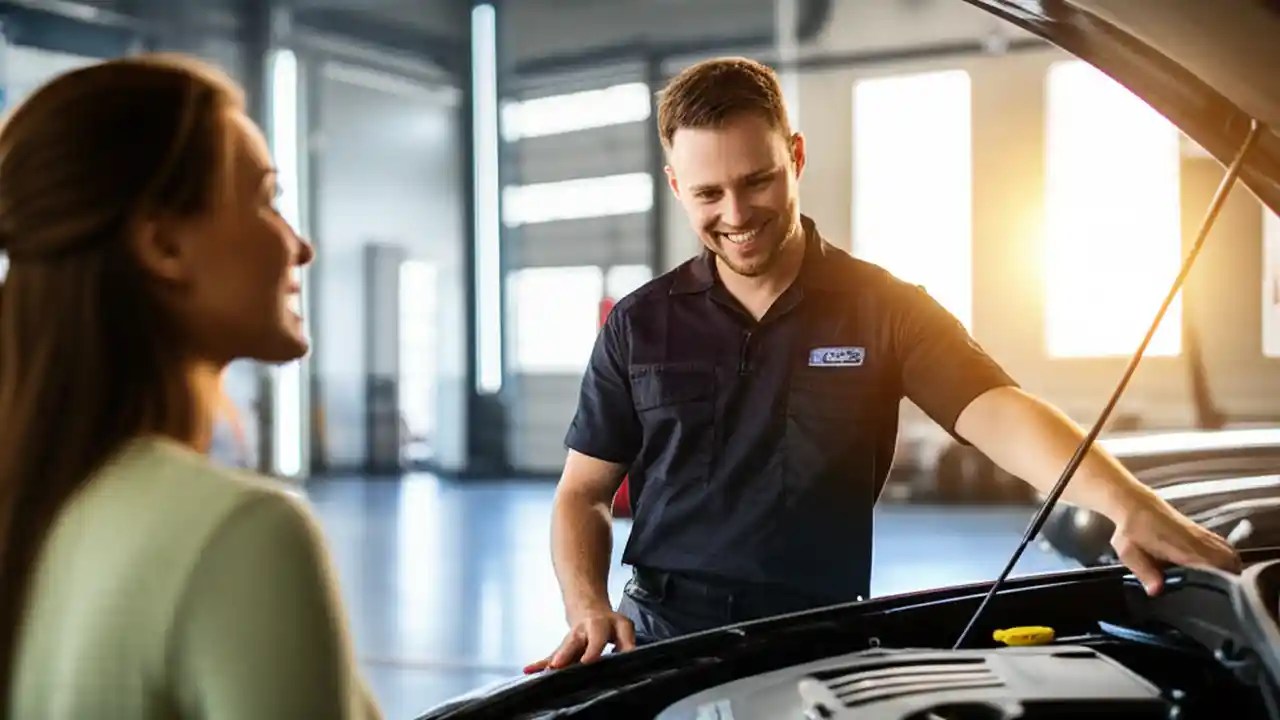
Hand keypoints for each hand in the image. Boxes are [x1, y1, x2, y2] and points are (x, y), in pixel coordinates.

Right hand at [523, 609, 635, 673]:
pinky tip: (528, 670)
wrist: (590, 610)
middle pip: (571, 643)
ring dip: (550, 662)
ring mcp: (568, 641)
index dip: (591, 649)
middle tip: (556, 665)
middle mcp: (580, 632)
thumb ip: (628, 642)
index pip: (595, 638)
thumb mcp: (623, 627)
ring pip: (559, 651)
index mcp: (598, 626)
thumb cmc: (610, 624)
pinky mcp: (561, 650)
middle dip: (564, 654)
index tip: (587, 661)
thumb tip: (632, 657)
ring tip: (542, 672)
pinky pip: (550, 657)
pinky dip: (539, 664)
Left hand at [1109, 490, 1241, 594]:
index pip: (1213, 567)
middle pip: (1228, 561)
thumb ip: (1144, 572)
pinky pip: (1223, 545)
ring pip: (1228, 553)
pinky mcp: (1200, 531)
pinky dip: (1226, 556)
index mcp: (1182, 549)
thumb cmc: (1130, 531)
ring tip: (1222, 584)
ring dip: (1230, 568)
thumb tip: (1156, 591)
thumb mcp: (1130, 553)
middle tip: (1222, 595)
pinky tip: (1218, 568)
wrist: (1134, 504)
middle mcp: (1197, 541)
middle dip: (1230, 578)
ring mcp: (1201, 534)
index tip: (1219, 597)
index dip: (1220, 583)